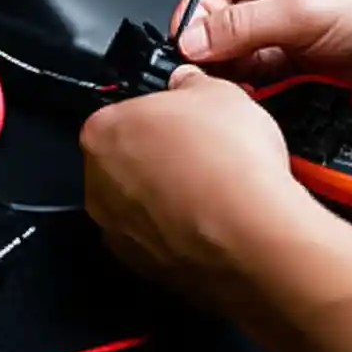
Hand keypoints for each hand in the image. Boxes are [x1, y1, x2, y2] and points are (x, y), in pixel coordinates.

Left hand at [79, 66, 311, 297]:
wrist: (253, 235)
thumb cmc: (229, 165)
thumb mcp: (219, 91)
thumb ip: (191, 84)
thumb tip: (189, 84)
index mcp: (102, 132)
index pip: (120, 114)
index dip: (156, 114)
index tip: (180, 118)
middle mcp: (98, 185)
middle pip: (123, 162)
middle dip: (157, 157)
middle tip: (200, 152)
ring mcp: (117, 231)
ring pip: (139, 205)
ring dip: (167, 196)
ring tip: (214, 189)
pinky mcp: (143, 268)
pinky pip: (158, 241)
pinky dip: (179, 232)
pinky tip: (213, 223)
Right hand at [172, 0, 351, 94]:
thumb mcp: (305, 10)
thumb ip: (243, 26)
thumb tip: (195, 39)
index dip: (198, 19)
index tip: (188, 51)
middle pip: (222, 21)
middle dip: (213, 49)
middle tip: (205, 75)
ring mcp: (292, 25)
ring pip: (240, 52)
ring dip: (233, 72)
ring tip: (228, 88)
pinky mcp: (305, 58)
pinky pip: (264, 74)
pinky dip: (254, 87)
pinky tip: (250, 97)